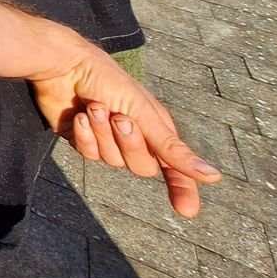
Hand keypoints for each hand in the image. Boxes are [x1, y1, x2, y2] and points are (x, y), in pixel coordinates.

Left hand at [29, 46, 219, 217]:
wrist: (64, 65)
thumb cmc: (108, 81)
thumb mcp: (145, 114)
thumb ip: (173, 149)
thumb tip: (212, 177)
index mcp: (156, 128)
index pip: (174, 167)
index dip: (182, 189)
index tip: (187, 212)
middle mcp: (134, 137)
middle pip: (142, 167)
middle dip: (129, 143)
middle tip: (119, 116)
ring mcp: (107, 140)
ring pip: (112, 161)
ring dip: (102, 133)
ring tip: (94, 106)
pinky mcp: (83, 140)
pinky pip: (89, 154)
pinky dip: (85, 135)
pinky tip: (79, 115)